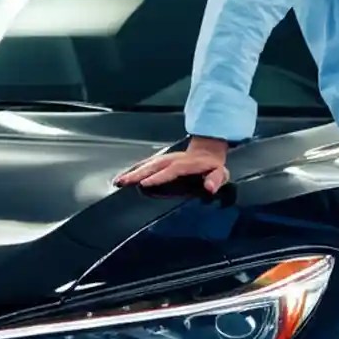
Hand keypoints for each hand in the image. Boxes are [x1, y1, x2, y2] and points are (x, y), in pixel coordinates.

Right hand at [114, 137, 230, 192]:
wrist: (207, 151)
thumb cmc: (212, 165)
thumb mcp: (220, 173)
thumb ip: (215, 180)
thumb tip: (210, 187)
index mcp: (185, 164)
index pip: (169, 171)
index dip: (157, 177)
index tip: (145, 183)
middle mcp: (172, 160)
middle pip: (152, 167)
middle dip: (137, 174)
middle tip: (123, 182)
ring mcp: (165, 159)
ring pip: (146, 165)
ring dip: (132, 172)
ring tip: (119, 181)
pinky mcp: (161, 160)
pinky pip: (146, 164)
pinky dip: (134, 169)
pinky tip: (124, 176)